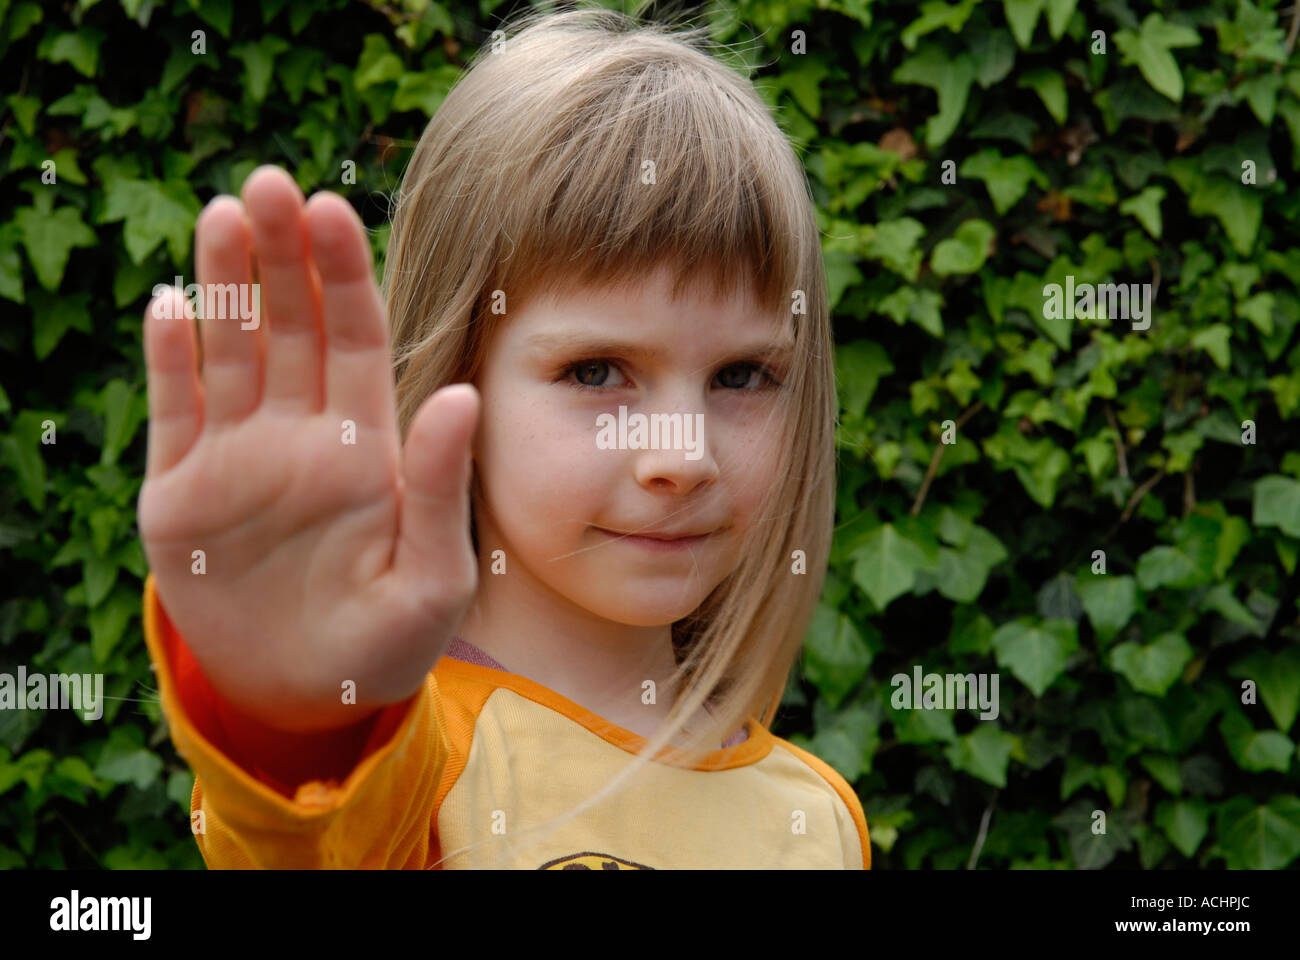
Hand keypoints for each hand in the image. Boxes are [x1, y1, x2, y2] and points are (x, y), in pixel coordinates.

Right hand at [138, 165, 478, 732]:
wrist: (305, 699)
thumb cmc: (387, 643)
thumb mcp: (432, 577)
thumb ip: (439, 489)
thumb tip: (459, 397)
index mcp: (368, 445)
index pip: (356, 339)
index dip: (344, 275)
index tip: (334, 209)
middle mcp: (303, 434)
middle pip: (292, 326)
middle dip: (282, 255)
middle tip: (270, 182)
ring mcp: (240, 458)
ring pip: (232, 351)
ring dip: (226, 284)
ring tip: (224, 214)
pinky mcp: (183, 493)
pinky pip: (174, 413)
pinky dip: (170, 361)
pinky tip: (170, 306)